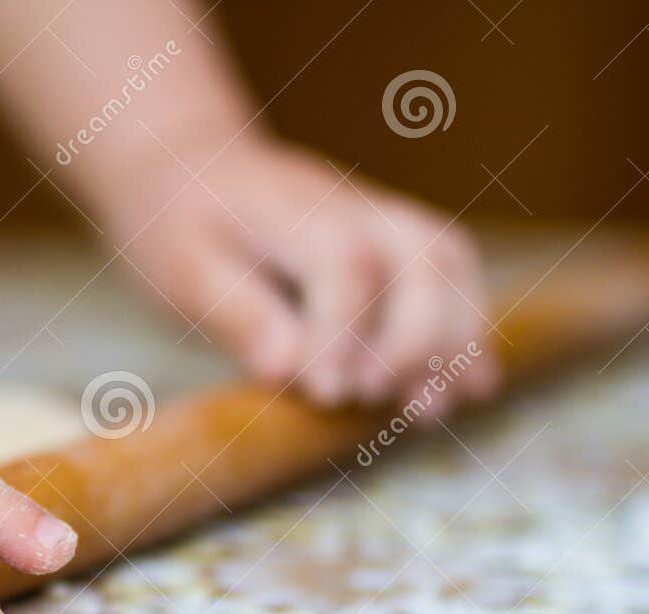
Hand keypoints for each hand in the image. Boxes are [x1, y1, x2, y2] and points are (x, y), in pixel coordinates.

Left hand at [101, 137, 498, 412]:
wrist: (195, 168)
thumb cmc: (181, 226)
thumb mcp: (182, 270)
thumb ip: (236, 314)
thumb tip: (287, 368)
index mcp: (291, 210)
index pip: (343, 264)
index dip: (344, 333)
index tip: (329, 395)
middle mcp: (355, 207)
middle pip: (423, 259)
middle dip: (411, 341)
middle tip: (366, 399)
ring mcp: (385, 218)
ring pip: (452, 266)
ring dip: (454, 341)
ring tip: (428, 410)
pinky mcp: (400, 241)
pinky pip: (455, 277)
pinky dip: (467, 332)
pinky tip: (467, 388)